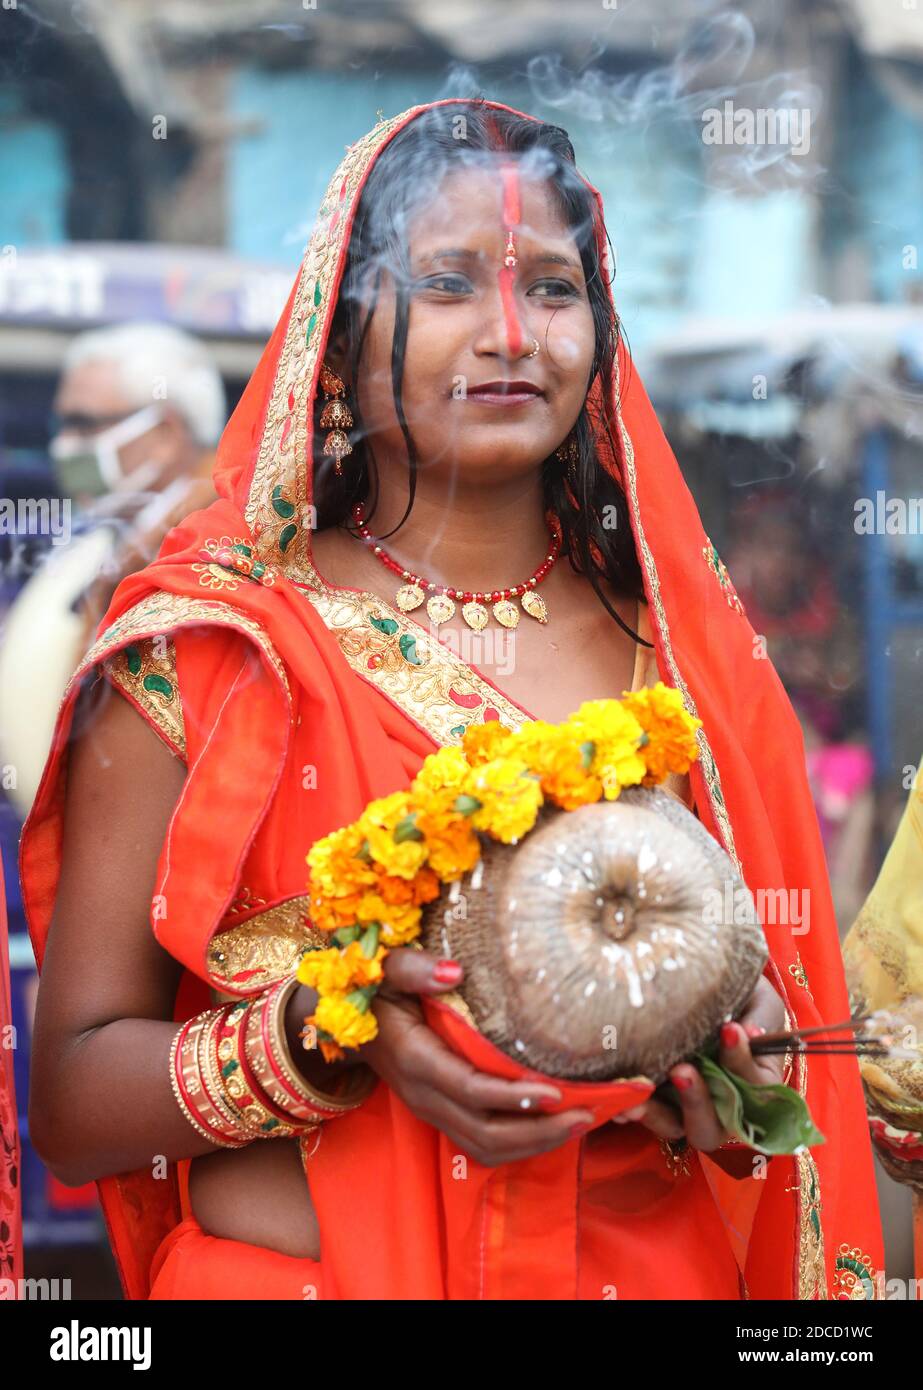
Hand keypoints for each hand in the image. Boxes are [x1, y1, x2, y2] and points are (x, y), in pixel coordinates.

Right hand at [362, 948, 597, 1166]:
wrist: (348, 1021)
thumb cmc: (373, 988)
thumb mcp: (384, 969)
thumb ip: (412, 968)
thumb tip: (454, 972)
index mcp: (414, 1059)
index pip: (468, 1089)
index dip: (511, 1096)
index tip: (555, 1092)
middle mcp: (424, 1095)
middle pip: (484, 1132)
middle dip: (537, 1131)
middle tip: (586, 1114)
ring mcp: (432, 1110)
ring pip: (485, 1147)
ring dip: (534, 1144)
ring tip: (580, 1123)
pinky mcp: (442, 1115)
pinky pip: (481, 1144)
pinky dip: (520, 1144)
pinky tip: (551, 1126)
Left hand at [611, 975, 787, 1159]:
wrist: (706, 983)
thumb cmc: (741, 996)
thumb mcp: (758, 1000)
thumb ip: (760, 1016)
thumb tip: (749, 1033)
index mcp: (756, 1082)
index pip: (755, 1085)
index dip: (742, 1062)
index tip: (729, 1029)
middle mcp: (723, 1105)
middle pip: (714, 1128)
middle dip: (698, 1103)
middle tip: (682, 1071)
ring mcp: (686, 1107)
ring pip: (675, 1127)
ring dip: (656, 1114)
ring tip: (638, 1094)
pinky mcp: (657, 1100)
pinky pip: (646, 1115)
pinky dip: (633, 1109)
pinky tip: (619, 1101)